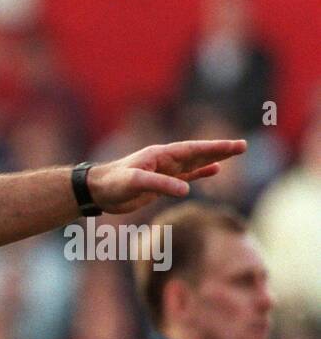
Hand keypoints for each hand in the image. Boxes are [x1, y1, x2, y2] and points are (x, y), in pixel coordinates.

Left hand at [88, 138, 247, 214]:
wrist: (95, 191)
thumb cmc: (112, 184)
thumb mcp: (135, 183)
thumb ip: (160, 185)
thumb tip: (186, 190)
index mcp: (160, 156)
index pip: (194, 150)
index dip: (215, 148)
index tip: (236, 146)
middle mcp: (164, 161)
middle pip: (198, 154)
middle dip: (220, 150)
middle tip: (244, 146)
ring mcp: (163, 172)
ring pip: (193, 164)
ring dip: (212, 159)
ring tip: (233, 155)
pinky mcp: (159, 184)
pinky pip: (185, 176)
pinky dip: (199, 173)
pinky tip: (212, 171)